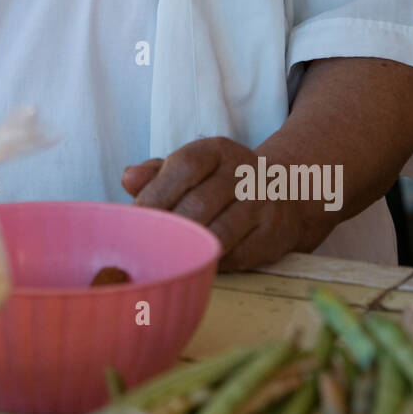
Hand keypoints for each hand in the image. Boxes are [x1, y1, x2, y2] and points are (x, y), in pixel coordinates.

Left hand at [121, 137, 304, 270]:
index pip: (184, 166)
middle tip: (144, 245)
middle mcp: (244, 172)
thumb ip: (157, 173)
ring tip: (164, 257)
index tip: (134, 216)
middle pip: (199, 202)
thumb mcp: (192, 169)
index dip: (156, 192)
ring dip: (189, 247)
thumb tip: (129, 178)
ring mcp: (263, 202)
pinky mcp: (274, 234)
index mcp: (217, 150)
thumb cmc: (220, 183)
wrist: (284, 194)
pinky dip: (211, 261)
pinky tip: (193, 263)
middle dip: (168, 226)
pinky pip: (237, 254)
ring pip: (219, 232)